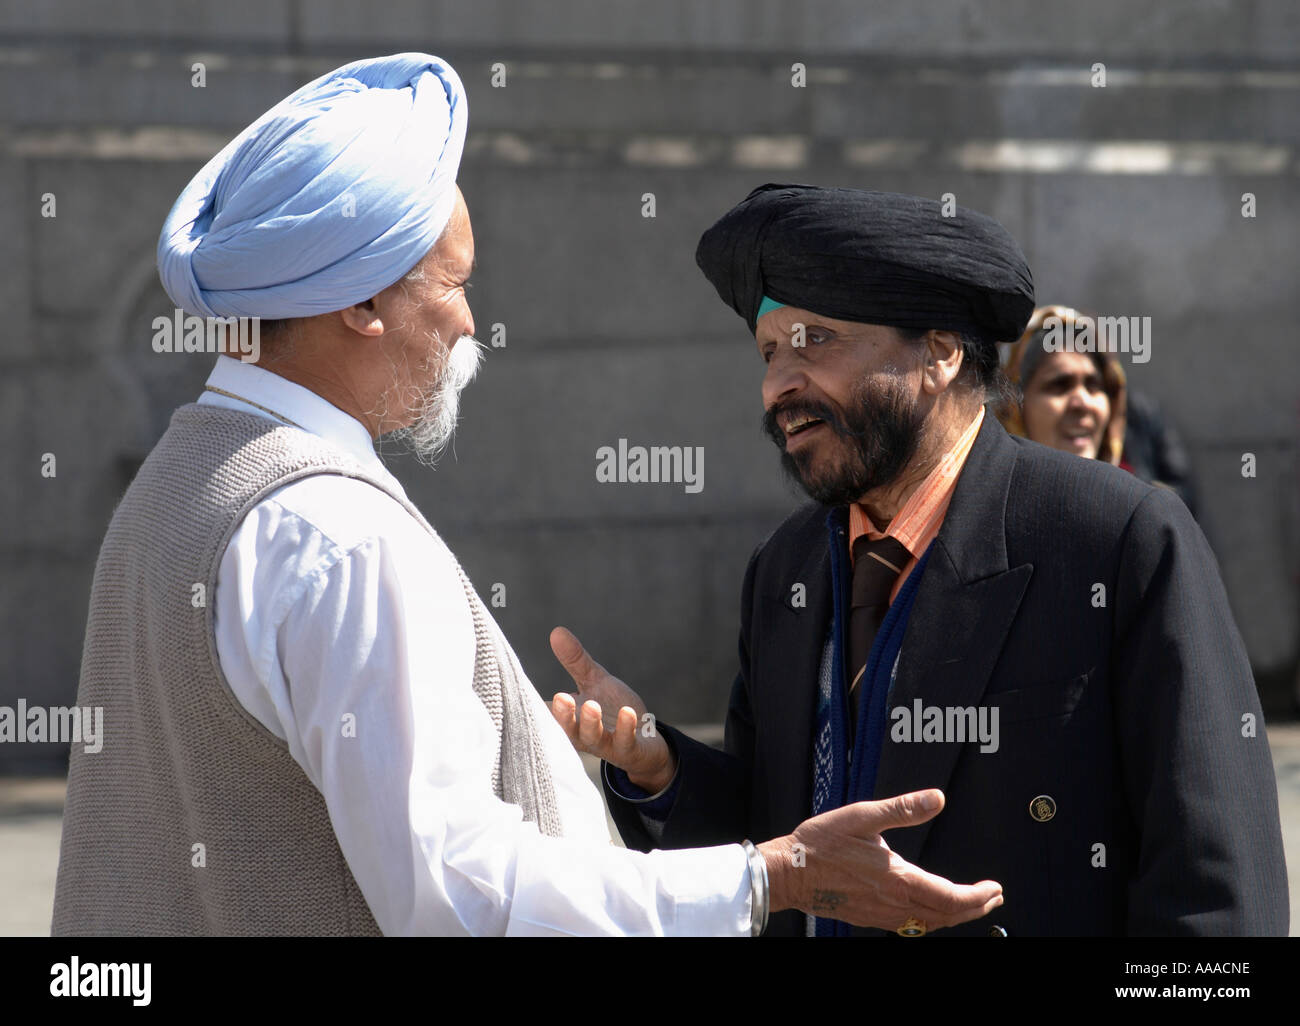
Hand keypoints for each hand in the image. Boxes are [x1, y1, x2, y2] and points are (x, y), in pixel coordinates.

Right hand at [548, 626, 676, 793]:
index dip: (533, 708)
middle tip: (560, 697)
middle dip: (563, 716)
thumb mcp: (594, 681)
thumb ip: (575, 660)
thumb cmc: (612, 709)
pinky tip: (627, 712)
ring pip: (593, 737)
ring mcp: (606, 744)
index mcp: (569, 719)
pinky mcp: (629, 749)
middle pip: (567, 729)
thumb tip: (556, 631)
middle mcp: (582, 734)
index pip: (545, 715)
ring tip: (591, 705)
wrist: (646, 741)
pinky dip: (626, 728)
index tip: (523, 695)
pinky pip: (625, 742)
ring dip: (591, 723)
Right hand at [758, 789, 1002, 932]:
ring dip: (955, 916)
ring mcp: (881, 914)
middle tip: (993, 899)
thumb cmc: (820, 843)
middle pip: (947, 916)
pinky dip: (931, 920)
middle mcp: (894, 903)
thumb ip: (903, 808)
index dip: (979, 896)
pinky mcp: (869, 918)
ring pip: (930, 924)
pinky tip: (930, 911)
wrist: (788, 872)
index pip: (952, 897)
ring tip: (970, 905)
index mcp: (898, 879)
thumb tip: (937, 798)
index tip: (994, 888)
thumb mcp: (862, 816)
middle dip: (975, 908)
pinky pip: (910, 926)